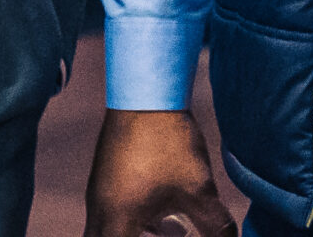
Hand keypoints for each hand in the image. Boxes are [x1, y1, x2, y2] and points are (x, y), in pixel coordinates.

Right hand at [85, 107, 238, 236]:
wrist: (146, 91)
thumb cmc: (168, 140)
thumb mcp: (198, 189)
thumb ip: (215, 225)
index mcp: (116, 221)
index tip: (168, 236)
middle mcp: (98, 210)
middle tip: (163, 233)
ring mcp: (98, 193)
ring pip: (103, 231)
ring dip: (127, 232)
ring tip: (163, 228)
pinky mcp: (104, 178)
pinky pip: (108, 214)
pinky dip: (127, 221)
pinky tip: (156, 210)